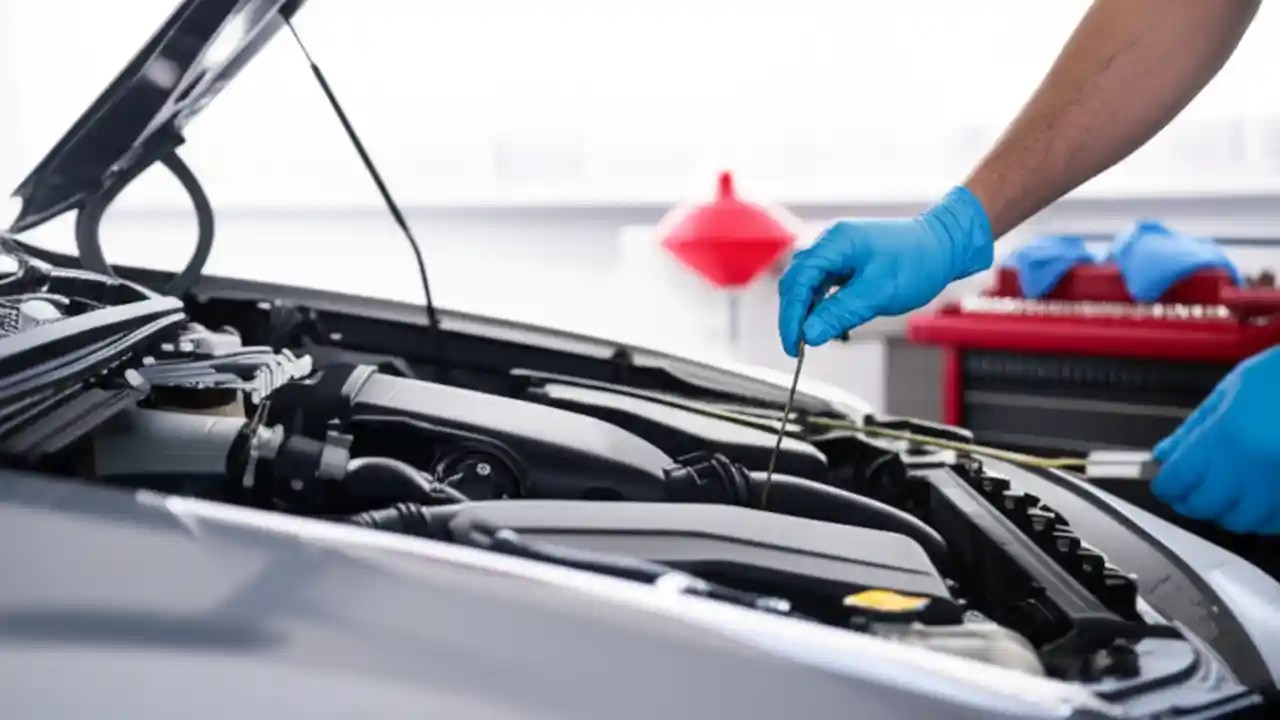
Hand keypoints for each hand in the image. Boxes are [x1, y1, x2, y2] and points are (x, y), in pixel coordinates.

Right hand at [776, 186, 993, 356]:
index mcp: (835, 243)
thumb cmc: (918, 262)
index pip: (797, 282)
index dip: (791, 317)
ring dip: (805, 312)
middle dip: (794, 316)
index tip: (793, 345)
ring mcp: (837, 251)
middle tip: (797, 347)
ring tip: (809, 338)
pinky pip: (822, 284)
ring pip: (807, 284)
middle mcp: (830, 243)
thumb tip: (809, 334)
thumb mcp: (878, 293)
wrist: (944, 245)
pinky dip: (819, 305)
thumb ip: (840, 313)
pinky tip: (824, 321)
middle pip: (796, 282)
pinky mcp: (845, 261)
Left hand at [1152, 346, 1279, 533]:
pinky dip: (1262, 516)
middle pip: (1204, 507)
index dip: (1165, 484)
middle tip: (1188, 488)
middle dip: (1190, 499)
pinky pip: (1274, 522)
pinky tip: (1258, 498)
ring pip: (1241, 521)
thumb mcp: (1229, 392)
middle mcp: (1253, 468)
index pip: (1177, 480)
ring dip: (1226, 511)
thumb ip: (1193, 429)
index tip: (1164, 480)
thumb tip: (1166, 456)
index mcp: (1227, 438)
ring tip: (1225, 493)